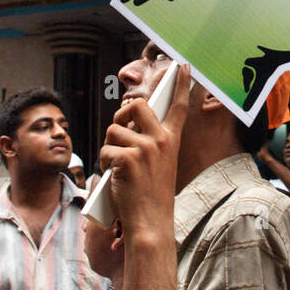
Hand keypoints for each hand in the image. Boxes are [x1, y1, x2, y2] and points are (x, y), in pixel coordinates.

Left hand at [99, 64, 191, 244]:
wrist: (151, 223)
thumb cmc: (151, 195)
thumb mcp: (158, 163)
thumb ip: (148, 140)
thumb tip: (126, 123)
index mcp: (171, 141)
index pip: (178, 106)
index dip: (180, 84)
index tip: (183, 66)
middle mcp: (161, 140)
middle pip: (135, 105)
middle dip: (121, 113)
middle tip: (120, 129)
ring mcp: (146, 148)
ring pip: (114, 130)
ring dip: (109, 147)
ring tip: (119, 167)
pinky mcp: (129, 158)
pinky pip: (106, 151)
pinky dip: (105, 164)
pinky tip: (116, 178)